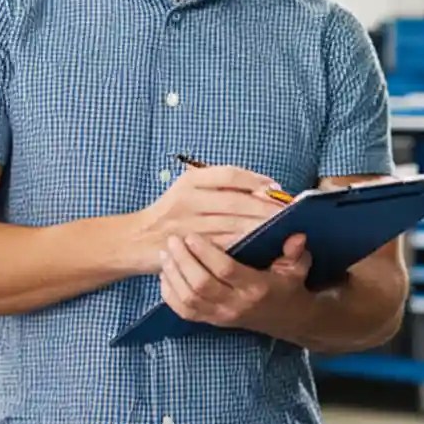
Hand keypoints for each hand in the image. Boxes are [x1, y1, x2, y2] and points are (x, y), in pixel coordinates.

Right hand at [135, 165, 286, 271]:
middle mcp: (188, 199)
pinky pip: (222, 245)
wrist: (134, 240)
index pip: (230, 175)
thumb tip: (263, 186)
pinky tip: (259, 245)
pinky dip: (243, 245)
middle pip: (236, 200)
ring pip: (232, 224)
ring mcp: (188, 224)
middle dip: (265, 207)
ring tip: (281, 228)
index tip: (277, 188)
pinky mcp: (189, 248)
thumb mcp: (188, 189)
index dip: (257, 180)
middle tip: (288, 212)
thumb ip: (219, 185)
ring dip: (259, 227)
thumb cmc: (170, 212)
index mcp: (191, 180)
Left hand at [159, 232, 313, 336]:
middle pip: (200, 285)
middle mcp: (235, 305)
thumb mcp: (297, 268)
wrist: (287, 319)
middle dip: (183, 261)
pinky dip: (169, 294)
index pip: (225, 270)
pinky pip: (183, 312)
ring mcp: (221, 316)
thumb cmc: (288, 287)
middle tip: (172, 240)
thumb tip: (297, 236)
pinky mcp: (211, 322)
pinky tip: (165, 275)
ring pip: (188, 299)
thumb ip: (296, 251)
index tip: (192, 235)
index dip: (206, 253)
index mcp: (256, 288)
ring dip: (173, 275)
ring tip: (165, 253)